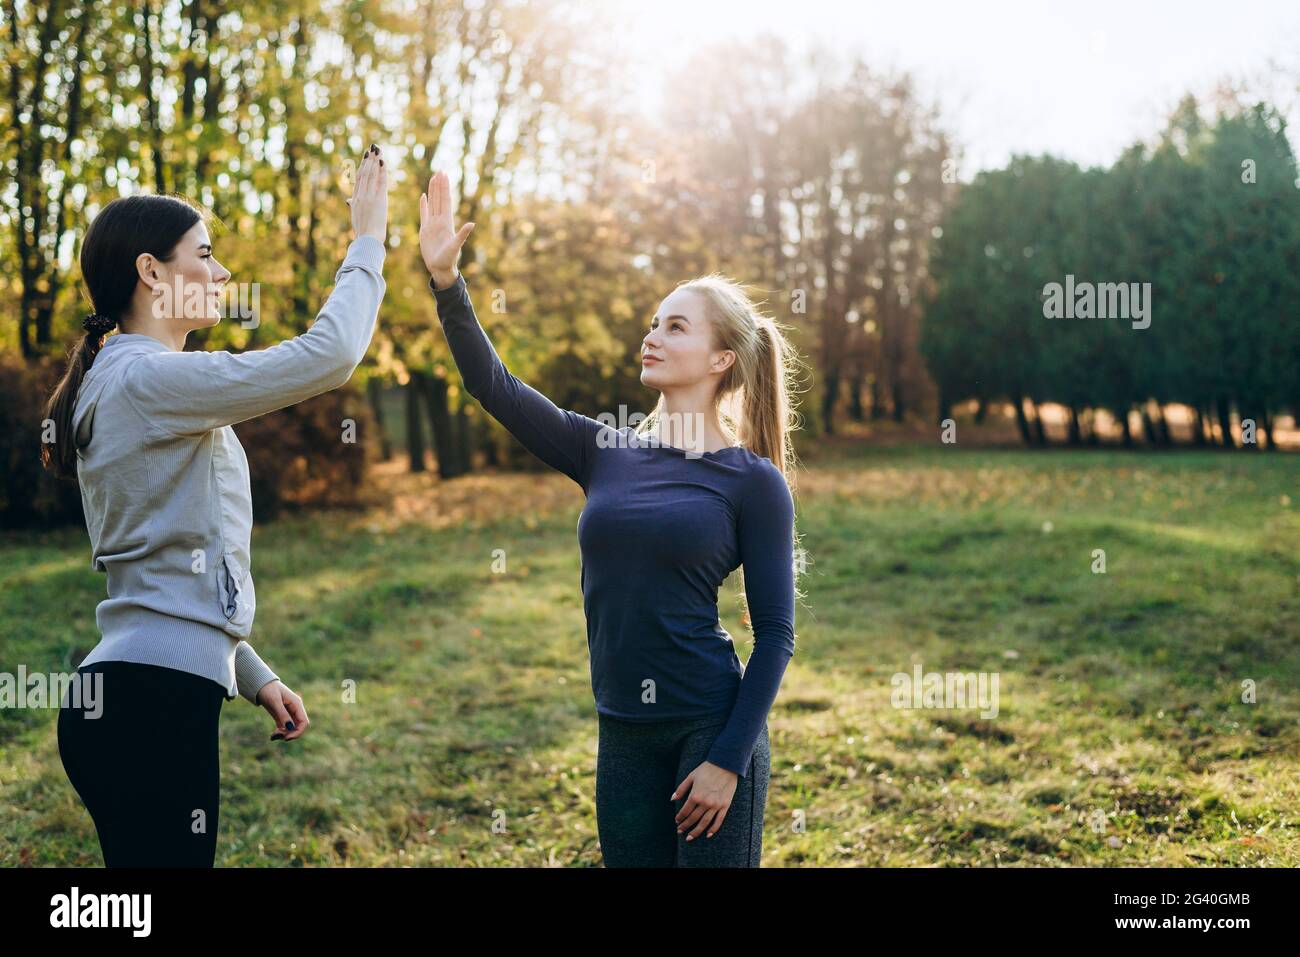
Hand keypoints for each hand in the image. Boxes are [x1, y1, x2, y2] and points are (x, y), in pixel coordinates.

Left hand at [256, 680, 309, 742]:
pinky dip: (280, 733)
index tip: (286, 738)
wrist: (260, 684)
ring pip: (292, 729)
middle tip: (276, 735)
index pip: (304, 722)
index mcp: (297, 704)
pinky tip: (272, 735)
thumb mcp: (274, 701)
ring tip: (273, 735)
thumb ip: (282, 714)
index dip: (298, 732)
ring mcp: (289, 713)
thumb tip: (290, 728)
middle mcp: (295, 709)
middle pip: (299, 727)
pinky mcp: (282, 715)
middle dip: (290, 734)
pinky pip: (285, 728)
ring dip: (284, 734)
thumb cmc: (268, 690)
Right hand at [347, 143, 388, 243]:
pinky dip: (382, 171)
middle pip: (364, 173)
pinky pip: (380, 182)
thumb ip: (353, 206)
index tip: (366, 157)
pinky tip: (383, 161)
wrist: (367, 240)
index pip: (359, 179)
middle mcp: (361, 196)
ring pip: (371, 175)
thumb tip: (348, 201)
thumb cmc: (363, 232)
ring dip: (375, 161)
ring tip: (378, 150)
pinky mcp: (378, 200)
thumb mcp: (355, 217)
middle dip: (369, 159)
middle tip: (372, 148)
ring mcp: (369, 197)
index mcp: (355, 199)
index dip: (363, 166)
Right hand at [419, 170, 474, 287]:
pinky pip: (424, 213)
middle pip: (439, 199)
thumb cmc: (448, 259)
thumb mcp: (456, 247)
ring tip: (433, 178)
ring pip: (432, 203)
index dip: (444, 188)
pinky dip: (424, 204)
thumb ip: (463, 234)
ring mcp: (432, 224)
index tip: (444, 175)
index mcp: (446, 222)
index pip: (445, 201)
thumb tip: (472, 224)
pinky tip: (424, 196)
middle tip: (441, 170)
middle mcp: (440, 221)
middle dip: (440, 185)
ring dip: (433, 191)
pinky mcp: (425, 230)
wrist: (439, 268)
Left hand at [671, 761, 737, 840]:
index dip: (680, 818)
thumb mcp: (691, 776)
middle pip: (693, 819)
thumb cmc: (707, 769)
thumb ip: (681, 789)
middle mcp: (705, 803)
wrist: (726, 764)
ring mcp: (716, 805)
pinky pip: (719, 821)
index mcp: (695, 795)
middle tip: (680, 832)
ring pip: (704, 823)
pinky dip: (713, 829)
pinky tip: (708, 835)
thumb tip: (672, 799)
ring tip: (690, 837)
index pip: (685, 811)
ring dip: (696, 831)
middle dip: (685, 826)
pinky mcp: (725, 806)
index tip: (677, 821)